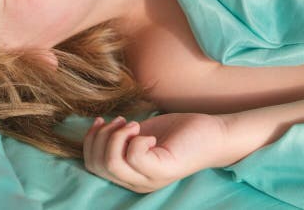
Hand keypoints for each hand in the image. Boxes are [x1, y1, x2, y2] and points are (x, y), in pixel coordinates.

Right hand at [83, 112, 225, 192]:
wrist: (213, 133)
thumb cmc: (178, 131)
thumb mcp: (140, 135)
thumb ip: (120, 138)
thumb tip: (96, 129)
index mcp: (129, 175)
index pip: (91, 165)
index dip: (90, 140)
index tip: (102, 120)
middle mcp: (137, 183)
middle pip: (96, 164)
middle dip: (102, 136)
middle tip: (123, 122)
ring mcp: (149, 179)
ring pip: (111, 162)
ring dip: (118, 135)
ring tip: (135, 125)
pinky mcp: (162, 171)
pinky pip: (133, 155)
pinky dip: (136, 138)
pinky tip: (149, 134)